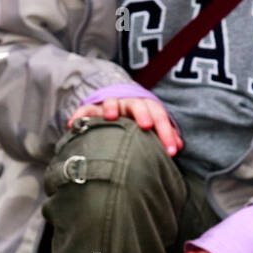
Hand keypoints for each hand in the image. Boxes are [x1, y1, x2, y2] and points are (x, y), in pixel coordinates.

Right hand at [68, 95, 182, 156]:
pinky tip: (73, 124)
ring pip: (111, 102)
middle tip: (146, 125)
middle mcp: (130, 103)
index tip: (172, 151)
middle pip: (138, 105)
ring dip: (112, 107)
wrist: (115, 102)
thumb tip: (179, 146)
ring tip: (110, 116)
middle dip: (142, 114)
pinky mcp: (93, 108)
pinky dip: (79, 115)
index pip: (160, 116)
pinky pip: (85, 110)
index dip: (167, 133)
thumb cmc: (136, 121)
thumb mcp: (152, 125)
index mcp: (147, 107)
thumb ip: (165, 133)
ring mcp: (110, 104)